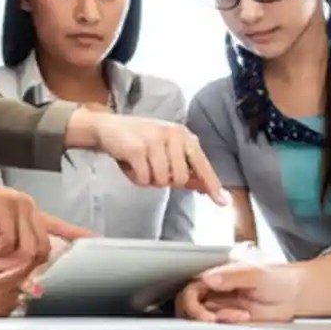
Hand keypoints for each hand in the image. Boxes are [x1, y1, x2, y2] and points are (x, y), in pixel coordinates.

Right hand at [0, 176, 92, 267]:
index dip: (73, 233)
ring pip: (25, 248)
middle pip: (40, 247)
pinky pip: (6, 243)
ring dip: (4, 253)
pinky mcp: (6, 208)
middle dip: (22, 259)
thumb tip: (27, 263)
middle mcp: (28, 206)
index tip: (93, 239)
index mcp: (29, 210)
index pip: (56, 224)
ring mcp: (19, 205)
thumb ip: (14, 243)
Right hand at [65, 108, 228, 204]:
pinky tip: (129, 164)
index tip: (223, 202)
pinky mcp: (137, 148)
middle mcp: (173, 134)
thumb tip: (204, 187)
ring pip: (161, 181)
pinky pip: (143, 178)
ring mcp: (155, 140)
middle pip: (180, 179)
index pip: (202, 164)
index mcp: (184, 135)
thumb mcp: (166, 150)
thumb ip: (185, 168)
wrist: (107, 127)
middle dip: (164, 180)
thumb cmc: (140, 141)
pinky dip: (135, 178)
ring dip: (148, 179)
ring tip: (139, 164)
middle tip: (151, 167)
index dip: (212, 184)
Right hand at [176, 262, 300, 323]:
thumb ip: (232, 276)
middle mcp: (215, 292)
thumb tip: (210, 279)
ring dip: (214, 322)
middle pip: (189, 307)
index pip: (190, 291)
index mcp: (216, 276)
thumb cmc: (277, 279)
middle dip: (197, 316)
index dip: (192, 305)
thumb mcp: (255, 274)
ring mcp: (222, 307)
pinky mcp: (231, 321)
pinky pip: (218, 327)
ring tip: (237, 316)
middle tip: (213, 320)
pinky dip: (226, 326)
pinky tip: (243, 318)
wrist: (295, 295)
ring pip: (202, 319)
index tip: (206, 314)